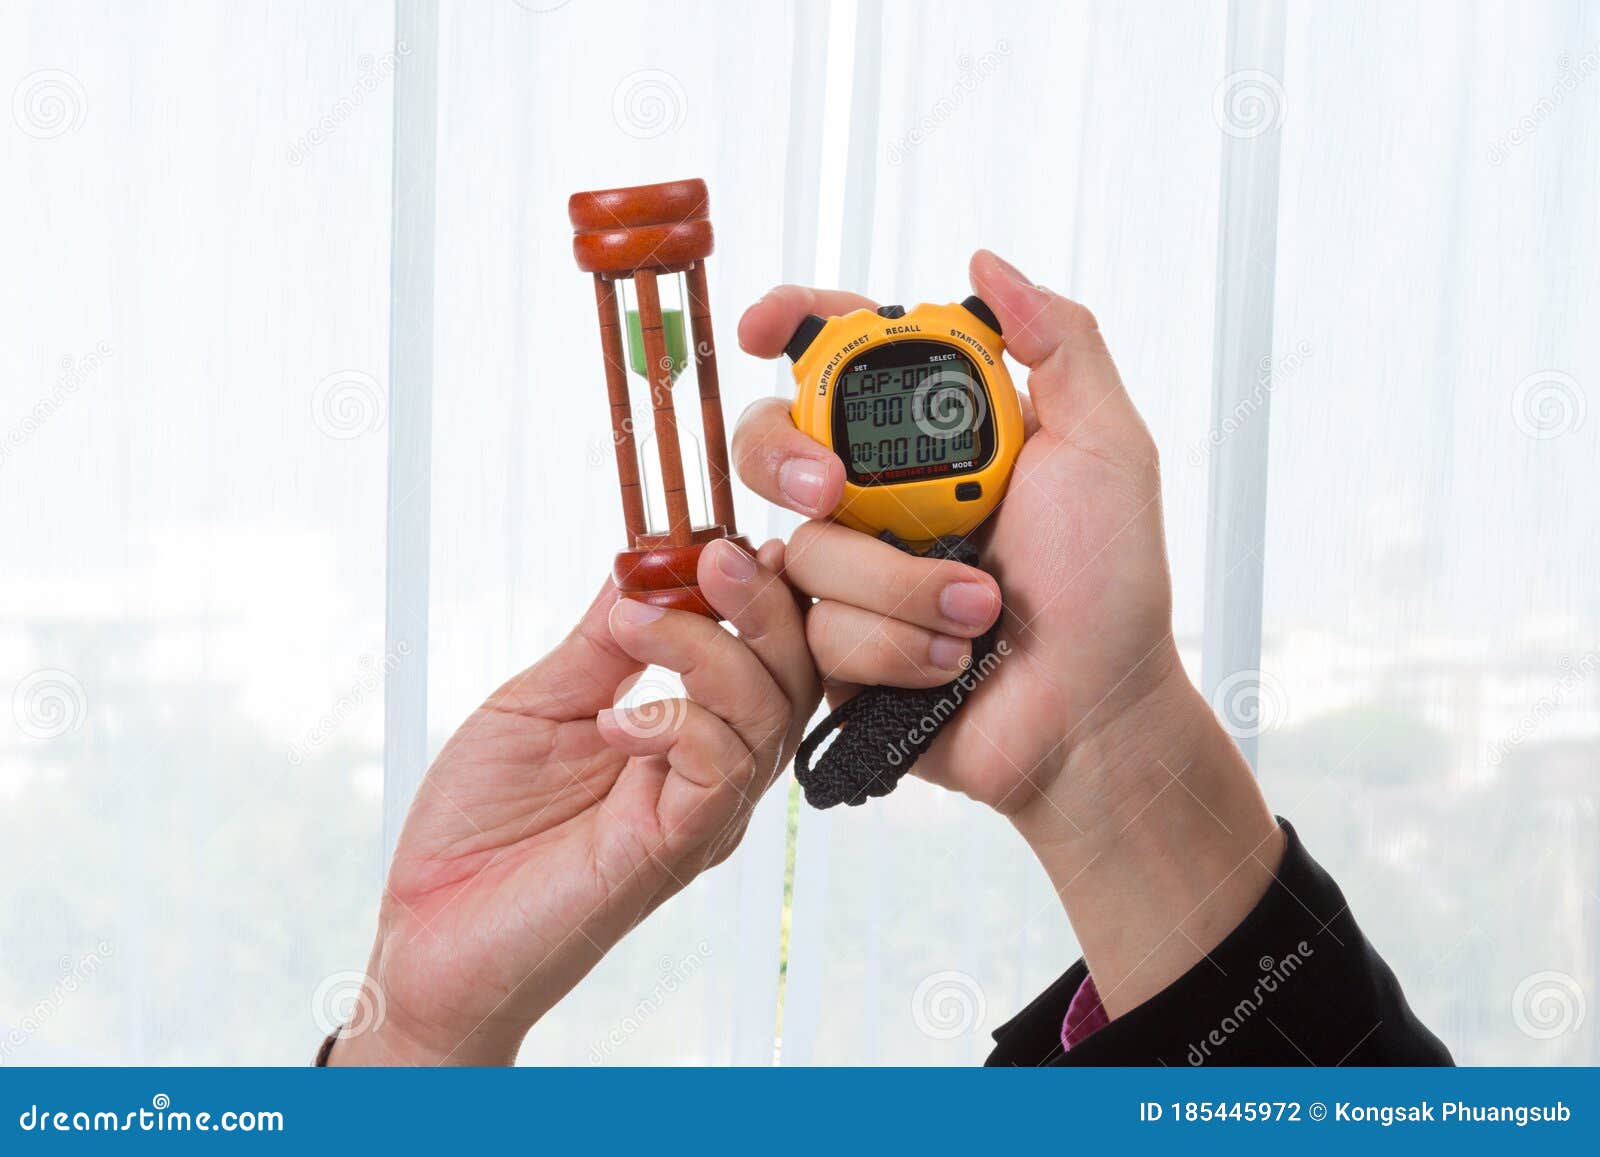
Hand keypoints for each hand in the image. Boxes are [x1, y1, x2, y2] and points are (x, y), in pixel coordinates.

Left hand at [331, 539, 816, 1063]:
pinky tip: (619, 721)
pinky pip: (723, 769)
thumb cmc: (479, 828)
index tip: (726, 537)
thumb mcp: (539, 702)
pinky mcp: (678, 847)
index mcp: (686, 731)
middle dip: (760, 603)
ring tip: (637, 625)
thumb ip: (600, 641)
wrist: (430, 929)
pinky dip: (679, 721)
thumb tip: (647, 561)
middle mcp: (709, 770)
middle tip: (711, 559)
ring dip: (709, 650)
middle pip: (790, 673)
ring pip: (768, 712)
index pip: (760, 650)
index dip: (760, 590)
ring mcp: (701, 810)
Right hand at [733, 253, 1281, 1015]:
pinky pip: (818, 628)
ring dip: (902, 587)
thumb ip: (1059, 343)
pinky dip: (894, 645)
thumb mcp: (1105, 447)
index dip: (788, 324)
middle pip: (774, 442)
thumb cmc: (1108, 586)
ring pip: (807, 549)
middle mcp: (879, 494)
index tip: (761, 327)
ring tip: (978, 616)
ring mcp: (853, 572)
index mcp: (933, 435)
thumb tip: (987, 263)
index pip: (841, 355)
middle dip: (789, 460)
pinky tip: (947, 666)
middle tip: (836, 491)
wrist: (1089, 713)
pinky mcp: (837, 647)